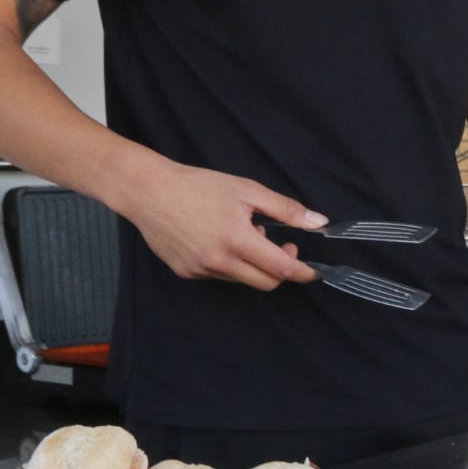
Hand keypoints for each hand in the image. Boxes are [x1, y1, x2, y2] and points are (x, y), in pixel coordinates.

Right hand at [121, 161, 320, 290]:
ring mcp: (200, 270)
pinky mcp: (185, 272)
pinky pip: (219, 276)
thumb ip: (286, 209)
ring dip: (254, 264)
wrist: (147, 191)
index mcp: (237, 240)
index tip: (314, 271)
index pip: (281, 269)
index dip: (302, 272)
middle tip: (282, 246)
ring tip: (245, 234)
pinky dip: (231, 264)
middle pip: (265, 282)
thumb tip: (319, 223)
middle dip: (281, 269)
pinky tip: (222, 240)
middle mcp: (219, 262)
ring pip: (242, 279)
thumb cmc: (198, 186)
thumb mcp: (248, 191)